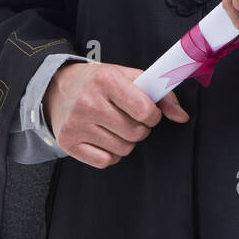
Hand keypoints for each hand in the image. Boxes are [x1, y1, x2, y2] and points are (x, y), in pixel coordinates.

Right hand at [43, 62, 188, 169]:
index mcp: (106, 80)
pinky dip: (110, 154)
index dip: (153, 114)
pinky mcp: (68, 143)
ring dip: (125, 141)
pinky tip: (103, 138)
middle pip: (136, 133)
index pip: (145, 110)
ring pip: (123, 149)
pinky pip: (105, 161)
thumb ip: (159, 94)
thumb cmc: (97, 82)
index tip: (147, 110)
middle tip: (128, 117)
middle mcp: (89, 102)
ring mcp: (76, 124)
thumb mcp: (127, 76)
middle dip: (140, 128)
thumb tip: (182, 116)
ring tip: (114, 125)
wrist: (56, 87)